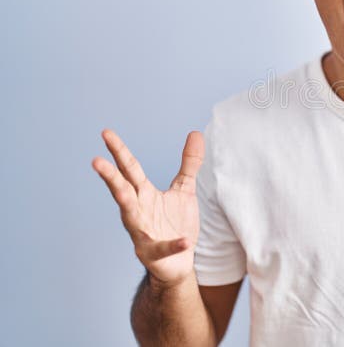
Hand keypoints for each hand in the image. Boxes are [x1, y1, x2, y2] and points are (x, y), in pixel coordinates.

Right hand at [92, 129, 203, 286]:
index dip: (119, 151)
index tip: (105, 133)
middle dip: (110, 176)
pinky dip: (173, 245)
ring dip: (124, 203)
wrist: (178, 262)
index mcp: (144, 194)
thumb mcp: (184, 189)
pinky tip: (184, 241)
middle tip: (96, 161)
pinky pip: (163, 248)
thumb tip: (195, 132)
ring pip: (130, 216)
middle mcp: (138, 211)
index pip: (130, 168)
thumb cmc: (175, 223)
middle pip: (122, 189)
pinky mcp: (154, 254)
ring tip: (121, 191)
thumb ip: (189, 163)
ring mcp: (142, 233)